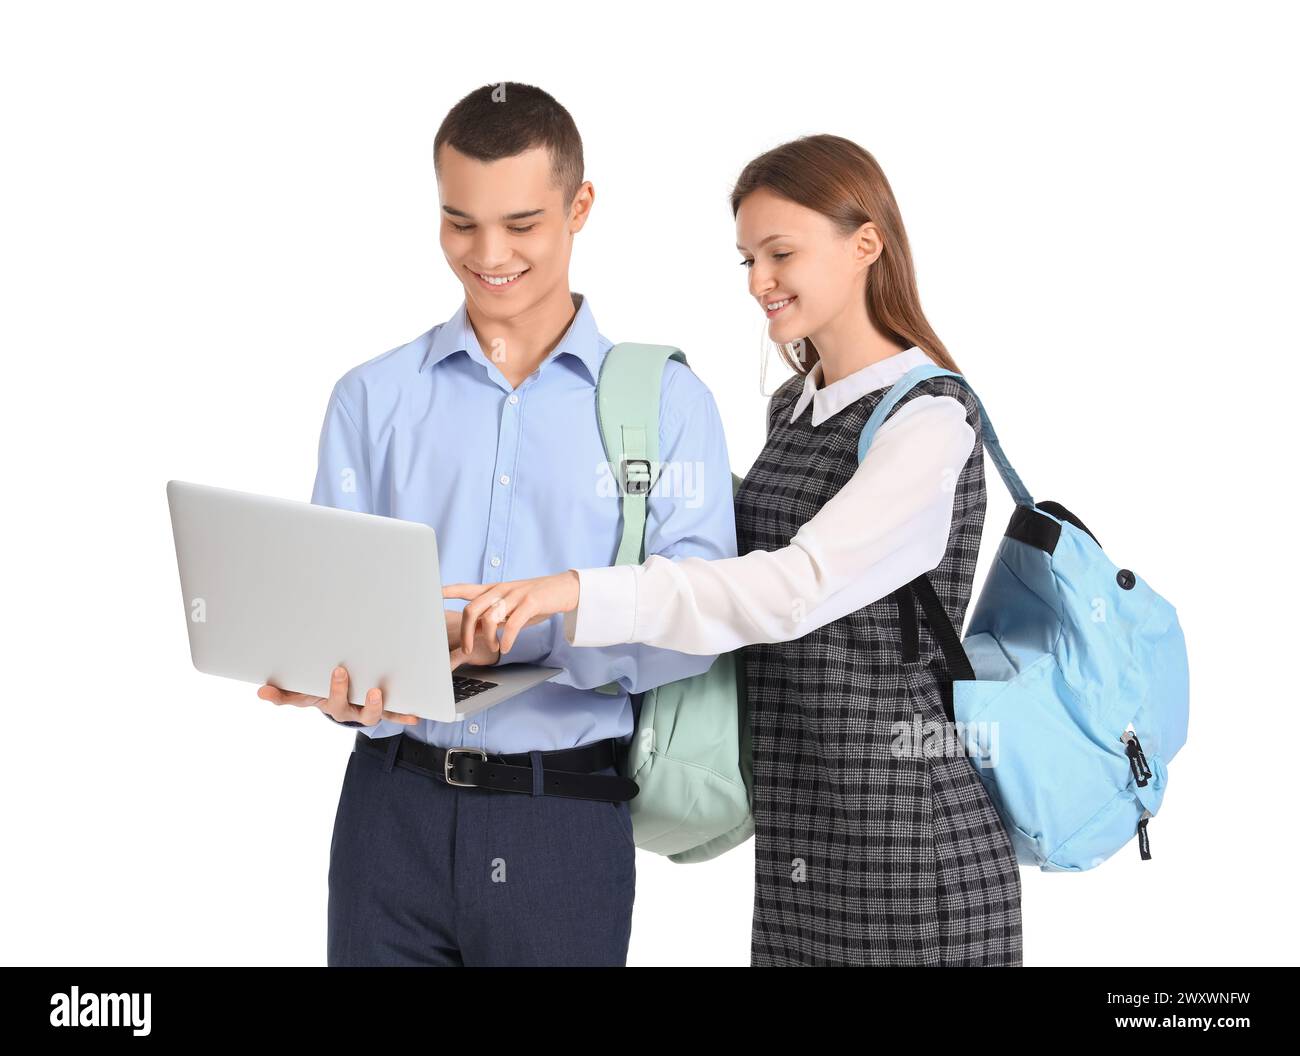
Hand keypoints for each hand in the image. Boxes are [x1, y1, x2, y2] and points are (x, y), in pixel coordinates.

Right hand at [257, 665, 419, 725]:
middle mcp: (342, 710)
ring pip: (369, 715)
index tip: (280, 684)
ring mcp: (362, 711)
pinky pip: (393, 716)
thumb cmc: (324, 687)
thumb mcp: (306, 686)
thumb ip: (285, 690)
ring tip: (375, 692)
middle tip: (340, 671)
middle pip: (340, 707)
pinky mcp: (382, 711)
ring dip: (373, 705)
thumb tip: (260, 691)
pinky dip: (403, 716)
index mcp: (322, 701)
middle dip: (339, 691)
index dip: (291, 694)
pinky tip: (414, 716)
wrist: (348, 700)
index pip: (303, 699)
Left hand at [443, 571, 579, 656]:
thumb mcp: (511, 606)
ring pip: (490, 617)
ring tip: (494, 648)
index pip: (466, 589)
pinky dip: (506, 639)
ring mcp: (515, 595)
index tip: (433, 594)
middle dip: (466, 633)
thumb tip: (476, 631)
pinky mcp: (530, 602)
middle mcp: (501, 590)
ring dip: (488, 639)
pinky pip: (512, 623)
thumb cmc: (535, 600)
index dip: (448, 591)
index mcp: (494, 590)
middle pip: (472, 609)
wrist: (564, 589)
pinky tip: (505, 647)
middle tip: (467, 650)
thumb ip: (493, 615)